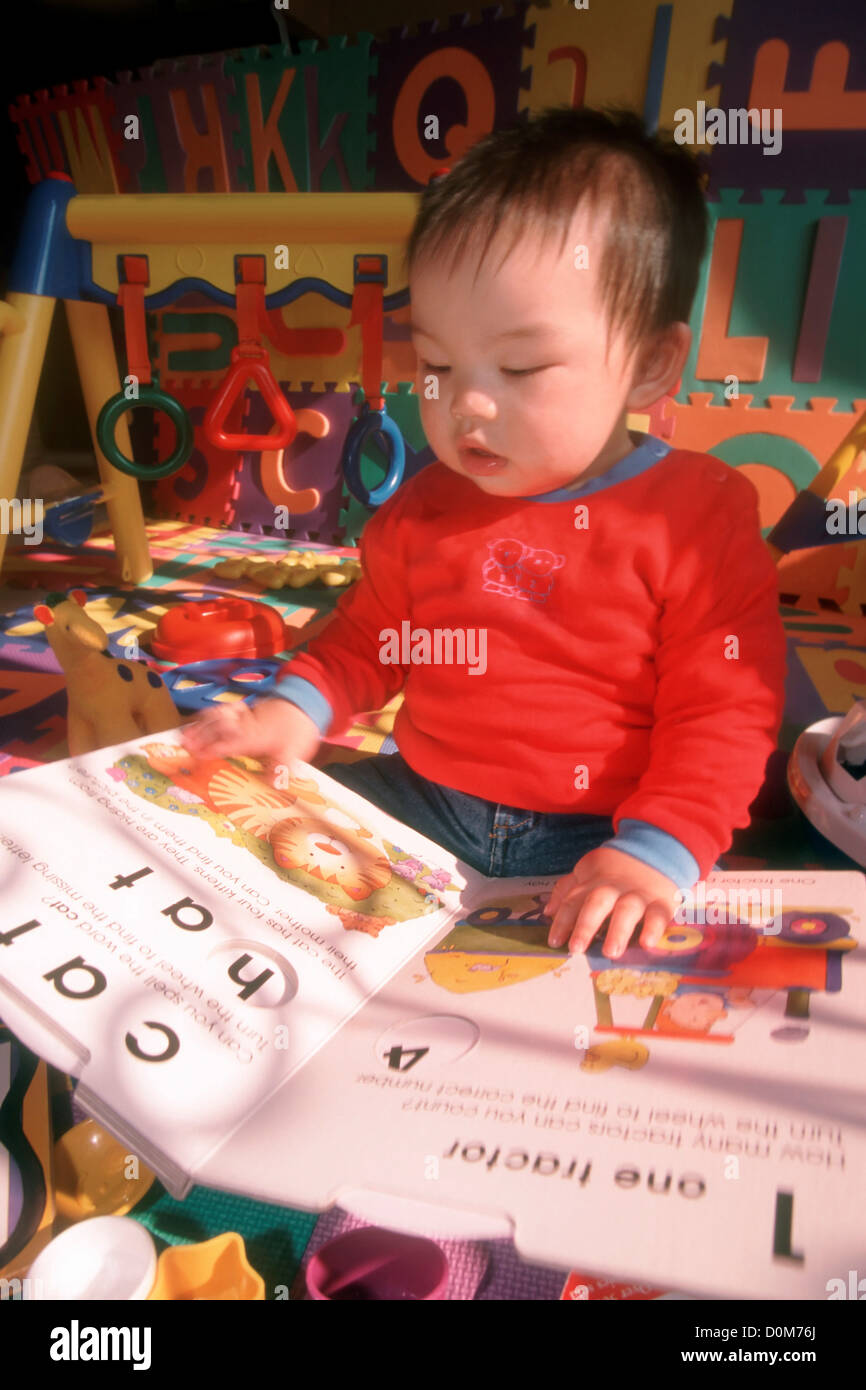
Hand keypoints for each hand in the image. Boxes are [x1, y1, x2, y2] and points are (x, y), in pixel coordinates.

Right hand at [180, 698, 320, 765]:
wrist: (305, 703)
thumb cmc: (298, 730)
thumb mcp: (293, 752)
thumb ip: (280, 769)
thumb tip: (273, 786)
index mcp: (253, 737)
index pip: (227, 744)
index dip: (210, 749)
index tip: (194, 754)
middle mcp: (244, 725)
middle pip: (217, 728)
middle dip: (198, 735)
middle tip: (182, 742)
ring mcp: (244, 716)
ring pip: (217, 716)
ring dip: (200, 723)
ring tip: (185, 731)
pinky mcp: (245, 710)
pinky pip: (224, 710)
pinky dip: (211, 714)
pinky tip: (203, 718)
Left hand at [546, 846, 680, 958]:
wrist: (655, 848)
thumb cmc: (615, 868)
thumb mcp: (587, 870)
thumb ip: (567, 889)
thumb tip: (547, 912)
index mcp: (593, 881)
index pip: (573, 900)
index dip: (562, 921)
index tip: (554, 943)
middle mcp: (614, 888)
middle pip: (597, 903)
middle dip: (585, 926)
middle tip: (576, 949)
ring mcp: (638, 894)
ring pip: (627, 910)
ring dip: (618, 931)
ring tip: (610, 953)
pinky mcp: (662, 901)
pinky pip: (659, 915)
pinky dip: (654, 928)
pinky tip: (647, 943)